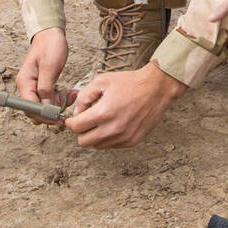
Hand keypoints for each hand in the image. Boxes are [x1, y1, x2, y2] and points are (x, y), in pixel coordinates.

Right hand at [16, 26, 72, 126]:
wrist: (51, 33)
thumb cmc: (50, 46)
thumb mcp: (50, 66)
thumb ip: (46, 87)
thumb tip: (45, 106)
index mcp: (25, 82)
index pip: (30, 108)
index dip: (43, 116)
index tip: (57, 118)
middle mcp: (26, 86)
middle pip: (36, 109)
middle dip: (52, 111)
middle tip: (67, 108)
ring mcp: (33, 85)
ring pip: (44, 105)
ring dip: (58, 104)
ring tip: (72, 96)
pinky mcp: (42, 84)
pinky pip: (49, 97)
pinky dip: (60, 97)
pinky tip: (70, 93)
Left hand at [65, 62, 186, 147]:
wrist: (157, 88)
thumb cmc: (130, 83)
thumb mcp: (102, 81)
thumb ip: (84, 97)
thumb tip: (77, 113)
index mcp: (103, 113)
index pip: (76, 128)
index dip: (71, 122)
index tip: (74, 119)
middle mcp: (113, 129)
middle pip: (83, 142)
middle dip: (81, 131)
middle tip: (87, 121)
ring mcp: (124, 137)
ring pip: (98, 146)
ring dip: (96, 135)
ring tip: (103, 121)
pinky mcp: (133, 141)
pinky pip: (112, 145)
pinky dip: (109, 137)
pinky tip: (115, 123)